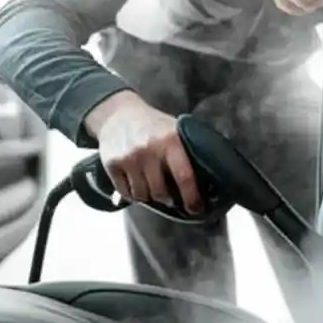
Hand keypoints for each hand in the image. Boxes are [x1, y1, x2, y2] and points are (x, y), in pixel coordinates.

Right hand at [84, 91, 203, 213]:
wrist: (117, 113)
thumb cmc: (152, 126)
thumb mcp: (174, 130)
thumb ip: (187, 151)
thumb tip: (209, 180)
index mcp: (171, 141)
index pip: (184, 177)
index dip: (192, 198)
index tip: (195, 208)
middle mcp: (149, 149)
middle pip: (161, 192)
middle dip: (167, 199)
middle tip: (170, 197)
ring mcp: (129, 157)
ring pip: (142, 195)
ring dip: (148, 196)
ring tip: (151, 187)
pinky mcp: (112, 164)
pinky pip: (125, 193)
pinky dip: (132, 194)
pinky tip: (136, 184)